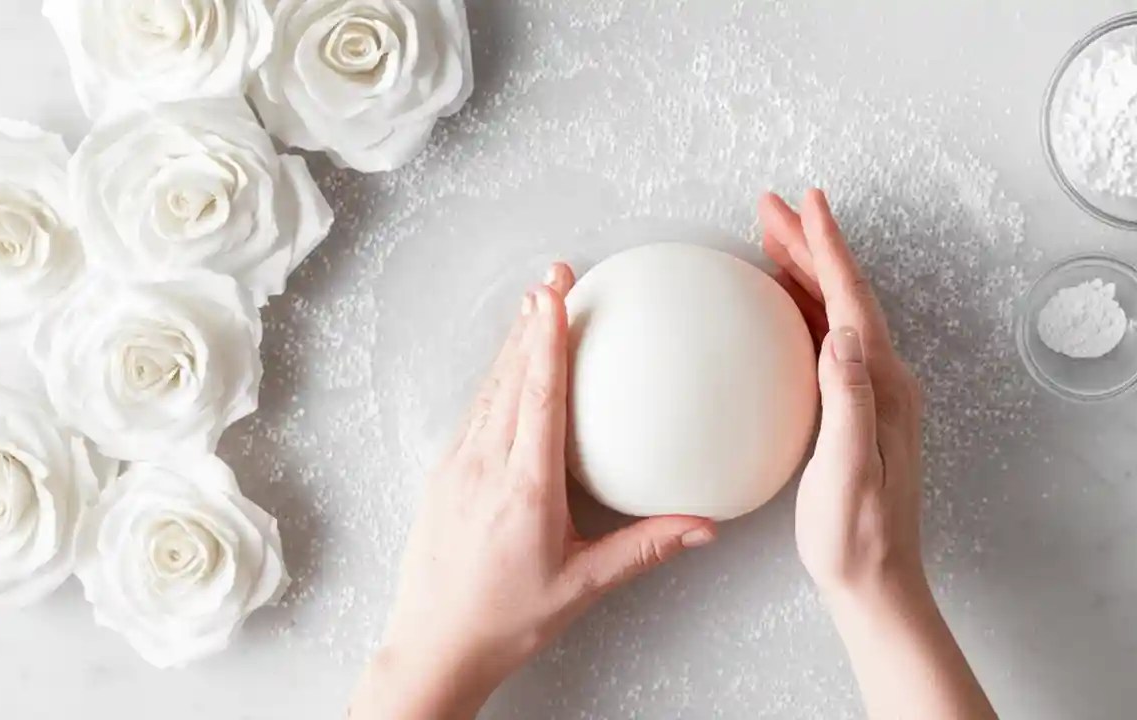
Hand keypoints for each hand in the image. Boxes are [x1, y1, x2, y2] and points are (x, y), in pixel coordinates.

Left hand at [349, 265, 716, 719]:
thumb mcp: (582, 587)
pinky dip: (496, 380)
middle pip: (511, 376)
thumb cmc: (505, 621)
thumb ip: (644, 549)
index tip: (554, 292)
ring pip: (488, 389)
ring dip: (513, 343)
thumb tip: (704, 526)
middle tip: (555, 274)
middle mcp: (484, 466)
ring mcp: (456, 467)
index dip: (546, 337)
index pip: (538, 395)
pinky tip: (508, 370)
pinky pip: (473, 413)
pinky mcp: (442, 476)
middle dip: (533, 320)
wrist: (432, 649)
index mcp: (522, 487)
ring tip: (535, 304)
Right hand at [761, 189, 994, 719]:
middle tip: (773, 206)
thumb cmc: (855, 536)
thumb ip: (848, 402)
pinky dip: (805, 309)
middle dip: (809, 244)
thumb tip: (840, 335)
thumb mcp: (846, 472)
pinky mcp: (855, 410)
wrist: (875, 581)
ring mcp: (872, 394)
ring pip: (836, 312)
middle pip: (844, 294)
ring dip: (806, 270)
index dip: (828, 246)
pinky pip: (828, 340)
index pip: (851, 300)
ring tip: (771, 239)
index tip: (808, 202)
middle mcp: (883, 381)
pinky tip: (783, 307)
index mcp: (881, 386)